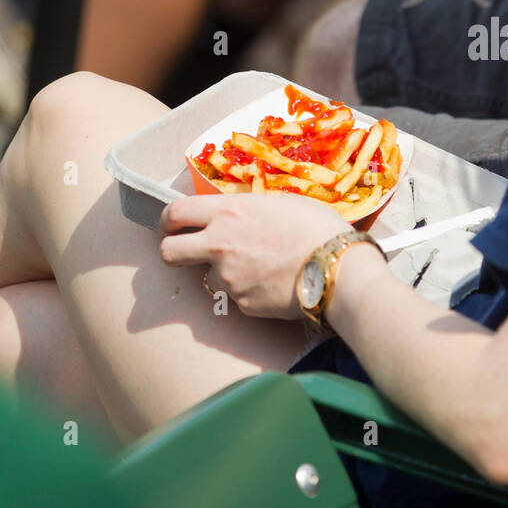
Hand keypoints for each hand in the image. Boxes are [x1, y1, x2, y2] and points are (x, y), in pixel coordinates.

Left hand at [158, 192, 351, 319]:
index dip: (167, 220)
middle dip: (173, 250)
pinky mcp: (243, 304)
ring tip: (259, 267)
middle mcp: (220, 245)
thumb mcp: (282, 203)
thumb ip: (250, 210)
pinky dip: (250, 290)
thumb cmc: (318, 228)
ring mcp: (229, 278)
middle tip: (188, 251)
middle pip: (169, 252)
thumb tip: (239, 216)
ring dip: (225, 273)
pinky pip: (237, 296)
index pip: (175, 213)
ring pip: (208, 277)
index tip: (172, 225)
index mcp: (228, 213)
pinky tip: (274, 282)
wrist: (339, 268)